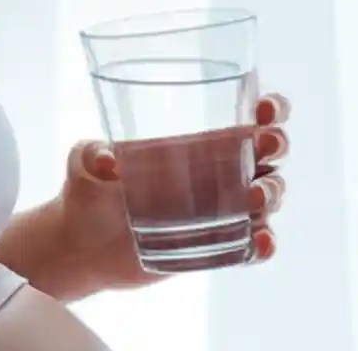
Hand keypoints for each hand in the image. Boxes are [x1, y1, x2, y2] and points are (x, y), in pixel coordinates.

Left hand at [55, 93, 291, 293]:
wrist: (80, 247)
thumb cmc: (87, 192)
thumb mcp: (83, 162)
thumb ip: (90, 153)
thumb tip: (108, 160)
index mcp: (200, 140)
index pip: (250, 116)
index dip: (270, 109)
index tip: (262, 109)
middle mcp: (219, 171)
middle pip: (270, 152)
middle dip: (277, 144)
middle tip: (263, 146)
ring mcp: (221, 210)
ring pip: (269, 194)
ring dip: (273, 192)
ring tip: (252, 198)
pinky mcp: (216, 247)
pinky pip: (253, 246)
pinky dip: (264, 245)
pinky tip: (259, 241)